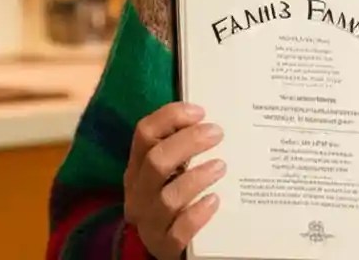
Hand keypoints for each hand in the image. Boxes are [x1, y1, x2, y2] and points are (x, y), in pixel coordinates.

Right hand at [123, 102, 225, 259]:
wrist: (168, 245)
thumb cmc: (175, 199)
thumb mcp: (170, 172)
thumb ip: (182, 148)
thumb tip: (209, 119)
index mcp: (137, 167)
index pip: (144, 133)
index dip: (170, 117)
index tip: (200, 111)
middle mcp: (137, 193)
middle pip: (156, 160)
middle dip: (188, 142)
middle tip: (217, 133)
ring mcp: (149, 221)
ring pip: (168, 197)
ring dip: (197, 177)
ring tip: (221, 166)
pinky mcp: (164, 246)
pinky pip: (179, 231)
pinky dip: (197, 214)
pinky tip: (214, 201)